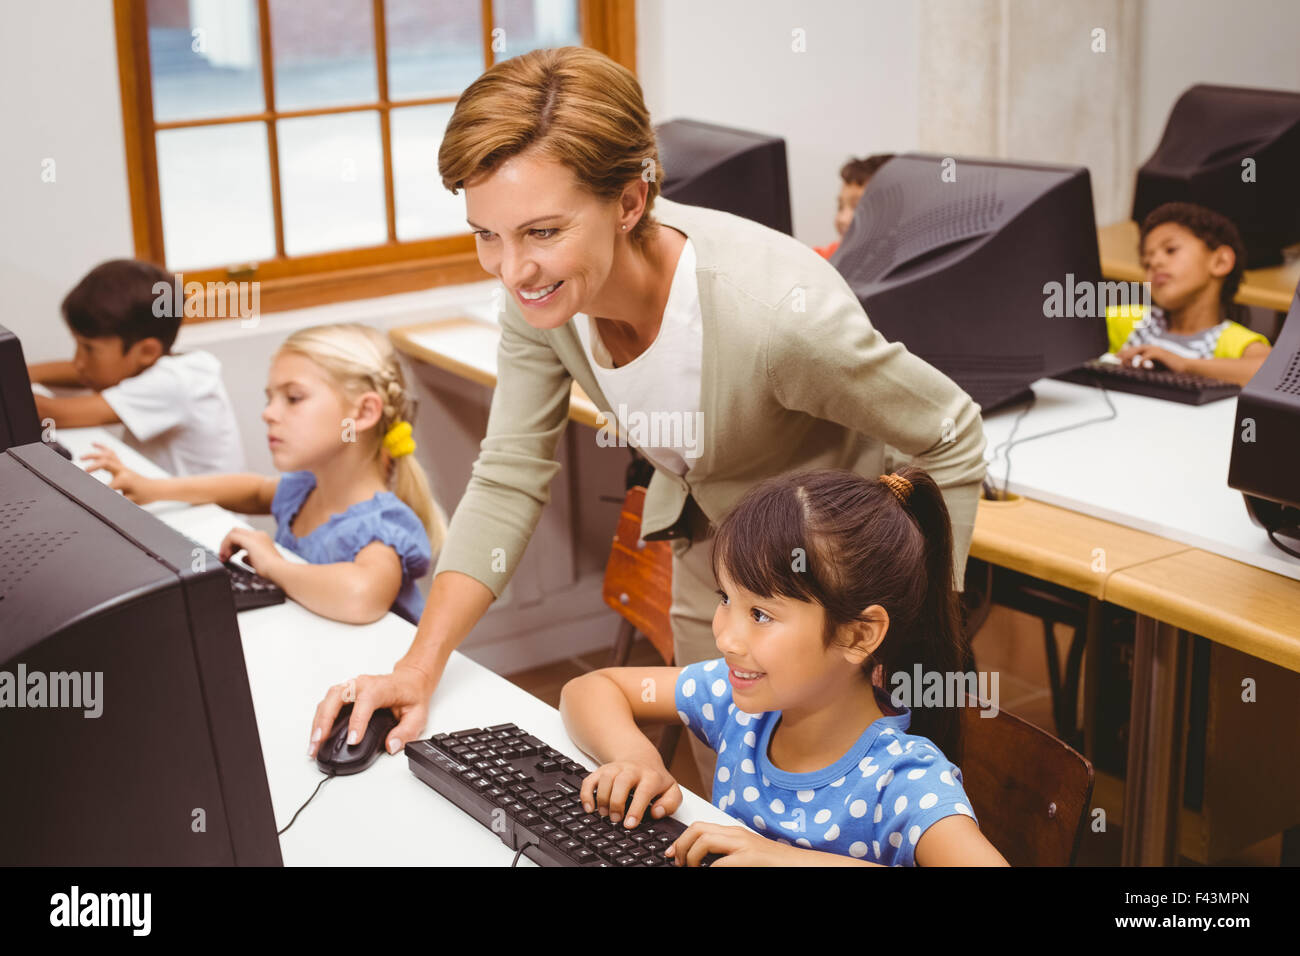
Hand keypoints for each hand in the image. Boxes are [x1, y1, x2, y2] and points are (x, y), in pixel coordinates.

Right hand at [80, 442, 156, 502]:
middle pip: (105, 463)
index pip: (107, 485)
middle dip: (93, 466)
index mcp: (124, 480)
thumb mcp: (131, 502)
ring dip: (94, 454)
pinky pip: (111, 454)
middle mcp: (122, 470)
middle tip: (83, 471)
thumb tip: (106, 503)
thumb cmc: (145, 496)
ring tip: (82, 457)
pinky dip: (103, 448)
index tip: (90, 497)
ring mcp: (122, 467)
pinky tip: (94, 444)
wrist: (155, 489)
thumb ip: (119, 501)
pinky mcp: (121, 466)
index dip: (99, 492)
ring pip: (107, 455)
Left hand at [217, 526, 282, 574]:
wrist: (278, 570)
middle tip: (224, 556)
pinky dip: (225, 546)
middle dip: (228, 543)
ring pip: (233, 533)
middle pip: (237, 531)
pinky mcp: (249, 540)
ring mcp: (255, 536)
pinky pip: (231, 537)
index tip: (230, 556)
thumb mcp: (258, 562)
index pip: (243, 536)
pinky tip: (226, 556)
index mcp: (263, 539)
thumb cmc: (272, 570)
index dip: (233, 545)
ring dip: (225, 545)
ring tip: (224, 557)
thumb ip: (250, 558)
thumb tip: (243, 558)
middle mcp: (259, 535)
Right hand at [309, 664, 434, 758]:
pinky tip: (317, 737)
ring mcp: (350, 687)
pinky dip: (319, 720)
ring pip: (327, 701)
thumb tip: (391, 745)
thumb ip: (406, 732)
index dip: (357, 721)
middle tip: (319, 742)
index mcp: (380, 688)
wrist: (409, 680)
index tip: (352, 740)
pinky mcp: (344, 694)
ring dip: (318, 722)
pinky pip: (326, 704)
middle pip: (336, 697)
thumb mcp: (418, 714)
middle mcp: (361, 684)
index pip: (365, 702)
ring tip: (313, 744)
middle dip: (325, 721)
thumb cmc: (411, 694)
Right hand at [581, 759, 682, 828]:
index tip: (630, 824)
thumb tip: (656, 813)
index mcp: (651, 777)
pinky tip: (589, 808)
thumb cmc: (655, 781)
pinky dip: (586, 794)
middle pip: (621, 782)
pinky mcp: (602, 770)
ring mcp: (615, 768)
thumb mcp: (671, 790)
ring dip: (602, 799)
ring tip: (604, 814)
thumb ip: (670, 803)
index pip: (644, 791)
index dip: (636, 809)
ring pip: (605, 779)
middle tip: (616, 820)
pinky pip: (590, 779)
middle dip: (616, 803)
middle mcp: (632, 770)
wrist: (640, 758)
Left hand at [666, 822, 801, 866]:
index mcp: (733, 833)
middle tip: (679, 863)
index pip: (699, 827)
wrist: (799, 865)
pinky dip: (708, 870)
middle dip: (681, 845)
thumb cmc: (772, 864)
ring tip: (692, 869)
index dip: (681, 840)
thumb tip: (704, 863)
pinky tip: (708, 874)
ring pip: (704, 840)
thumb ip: (725, 855)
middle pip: (697, 829)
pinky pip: (720, 863)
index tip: (673, 854)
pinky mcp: (750, 857)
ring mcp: (743, 845)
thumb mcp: (744, 856)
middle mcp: (736, 834)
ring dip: (691, 857)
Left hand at [1115, 344, 1186, 373]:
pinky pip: (1149, 355)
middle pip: (1135, 349)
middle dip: (1124, 353)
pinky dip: (1142, 359)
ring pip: (1140, 350)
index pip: (1135, 350)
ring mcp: (1157, 350)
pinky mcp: (1161, 354)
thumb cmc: (1170, 368)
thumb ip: (1145, 366)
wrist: (1184, 367)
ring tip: (1122, 360)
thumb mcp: (1155, 367)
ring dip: (1130, 355)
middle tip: (1116, 357)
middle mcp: (1152, 348)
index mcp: (1150, 351)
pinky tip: (1138, 365)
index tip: (1116, 357)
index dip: (1125, 353)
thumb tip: (1135, 368)